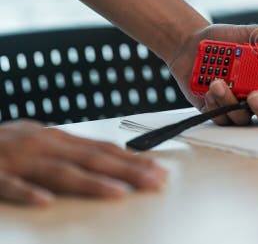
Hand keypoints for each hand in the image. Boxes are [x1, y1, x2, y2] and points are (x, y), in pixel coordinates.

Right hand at [0, 120, 165, 205]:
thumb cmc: (0, 146)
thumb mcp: (38, 142)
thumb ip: (70, 150)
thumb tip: (110, 155)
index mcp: (54, 138)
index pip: (101, 148)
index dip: (132, 159)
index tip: (159, 169)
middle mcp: (40, 144)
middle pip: (90, 158)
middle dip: (126, 170)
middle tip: (154, 181)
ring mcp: (16, 159)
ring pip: (58, 171)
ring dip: (90, 182)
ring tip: (117, 192)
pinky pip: (9, 186)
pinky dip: (27, 192)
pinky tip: (45, 202)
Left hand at [168, 24, 257, 124]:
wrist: (194, 44)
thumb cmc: (227, 39)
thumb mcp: (253, 32)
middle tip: (254, 94)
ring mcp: (238, 105)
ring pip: (242, 117)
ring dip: (231, 102)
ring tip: (219, 83)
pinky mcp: (218, 110)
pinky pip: (220, 116)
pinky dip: (216, 104)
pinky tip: (211, 88)